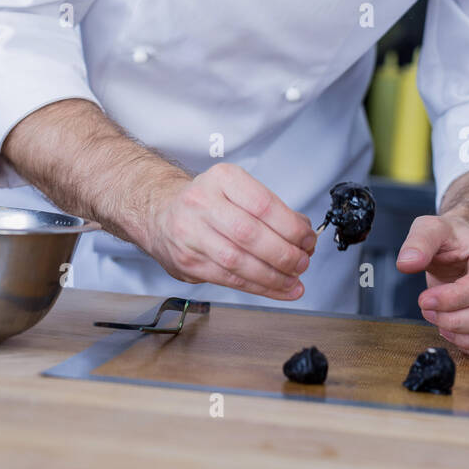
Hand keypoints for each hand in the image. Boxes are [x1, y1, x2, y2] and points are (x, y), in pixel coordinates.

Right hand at [144, 160, 316, 300]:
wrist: (160, 213)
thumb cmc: (206, 201)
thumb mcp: (235, 189)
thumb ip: (269, 208)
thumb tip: (304, 231)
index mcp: (222, 179)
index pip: (262, 204)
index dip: (291, 226)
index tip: (308, 239)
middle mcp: (202, 203)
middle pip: (250, 234)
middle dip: (284, 254)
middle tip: (303, 262)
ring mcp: (191, 233)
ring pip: (238, 261)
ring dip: (273, 276)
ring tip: (294, 280)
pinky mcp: (188, 262)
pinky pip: (229, 279)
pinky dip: (259, 287)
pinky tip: (278, 289)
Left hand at [396, 212, 468, 355]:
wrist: (464, 244)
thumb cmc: (451, 238)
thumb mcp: (430, 229)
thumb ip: (418, 243)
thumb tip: (406, 263)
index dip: (453, 299)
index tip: (425, 301)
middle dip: (455, 321)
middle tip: (428, 311)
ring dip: (466, 337)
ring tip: (439, 323)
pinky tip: (456, 335)